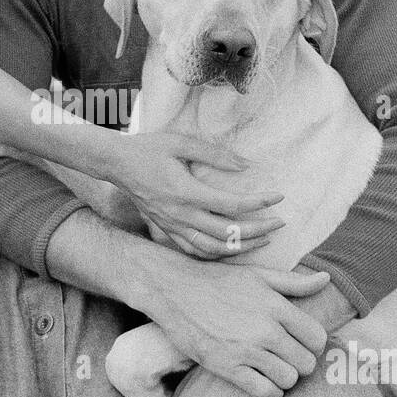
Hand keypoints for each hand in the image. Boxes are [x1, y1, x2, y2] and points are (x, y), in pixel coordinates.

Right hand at [110, 129, 285, 257]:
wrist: (116, 164)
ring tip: (263, 240)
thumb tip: (245, 165)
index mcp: (187, 192)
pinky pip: (194, 250)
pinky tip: (231, 248)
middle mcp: (181, 215)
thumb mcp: (181, 142)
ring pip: (213, 248)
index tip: (278, 196)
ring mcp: (172, 226)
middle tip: (279, 223)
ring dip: (241, 247)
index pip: (233, 205)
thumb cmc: (148, 148)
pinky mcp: (166, 230)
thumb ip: (215, 154)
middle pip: (228, 231)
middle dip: (259, 229)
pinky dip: (216, 254)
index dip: (260, 202)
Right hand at [144, 257, 328, 396]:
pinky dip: (269, 393)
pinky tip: (262, 384)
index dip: (312, 344)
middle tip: (286, 360)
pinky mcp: (226, 367)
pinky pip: (264, 392)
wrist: (173, 289)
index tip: (300, 344)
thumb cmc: (217, 281)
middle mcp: (265, 329)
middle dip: (299, 364)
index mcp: (276, 306)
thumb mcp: (257, 275)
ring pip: (288, 380)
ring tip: (273, 371)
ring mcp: (246, 350)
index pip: (317, 338)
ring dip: (284, 380)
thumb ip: (294, 282)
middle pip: (306, 363)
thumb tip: (328, 279)